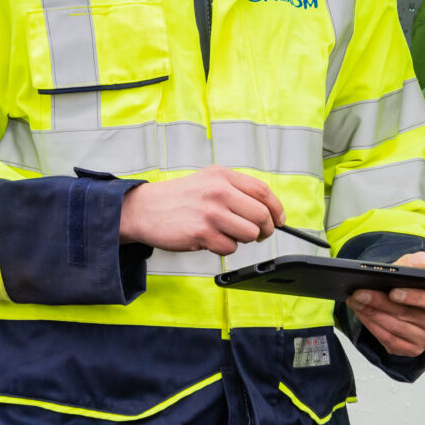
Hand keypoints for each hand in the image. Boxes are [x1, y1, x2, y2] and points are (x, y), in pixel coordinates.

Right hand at [119, 167, 281, 253]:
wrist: (144, 209)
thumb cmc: (178, 199)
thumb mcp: (208, 181)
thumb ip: (235, 190)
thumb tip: (267, 209)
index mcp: (222, 176)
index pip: (263, 192)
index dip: (277, 209)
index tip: (280, 220)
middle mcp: (218, 191)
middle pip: (261, 215)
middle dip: (266, 230)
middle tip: (259, 235)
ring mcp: (211, 212)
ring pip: (249, 234)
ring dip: (242, 239)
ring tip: (226, 233)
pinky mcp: (202, 232)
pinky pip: (230, 248)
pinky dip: (224, 248)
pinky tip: (210, 239)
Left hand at [348, 252, 424, 356]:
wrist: (406, 293)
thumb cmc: (418, 277)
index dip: (415, 298)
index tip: (393, 291)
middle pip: (409, 316)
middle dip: (381, 303)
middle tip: (360, 292)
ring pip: (396, 328)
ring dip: (372, 314)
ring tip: (356, 301)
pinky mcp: (412, 350)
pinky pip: (389, 341)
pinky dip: (372, 326)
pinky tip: (362, 314)